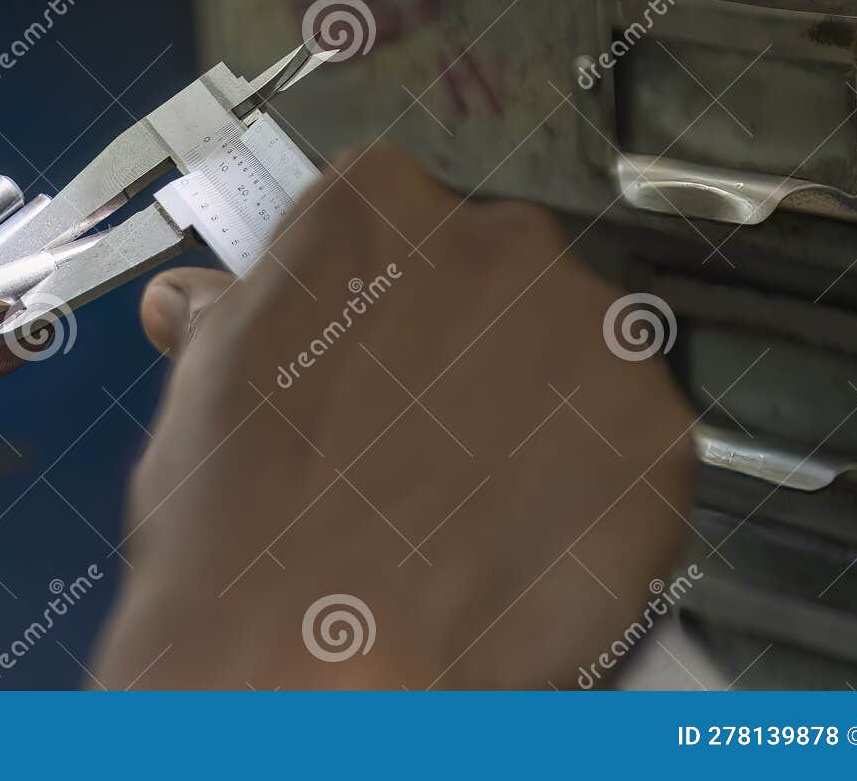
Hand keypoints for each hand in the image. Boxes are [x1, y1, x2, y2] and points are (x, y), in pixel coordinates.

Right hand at [94, 147, 694, 688]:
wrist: (309, 653)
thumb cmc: (247, 525)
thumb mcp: (207, 387)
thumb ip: (230, 316)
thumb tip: (198, 302)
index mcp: (381, 204)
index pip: (402, 221)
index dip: (387, 302)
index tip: (380, 351)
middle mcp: (497, 240)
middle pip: (498, 280)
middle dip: (471, 351)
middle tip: (422, 439)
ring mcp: (589, 333)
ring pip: (575, 358)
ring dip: (539, 414)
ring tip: (470, 501)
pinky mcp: (658, 430)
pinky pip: (633, 446)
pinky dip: (597, 489)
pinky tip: (523, 535)